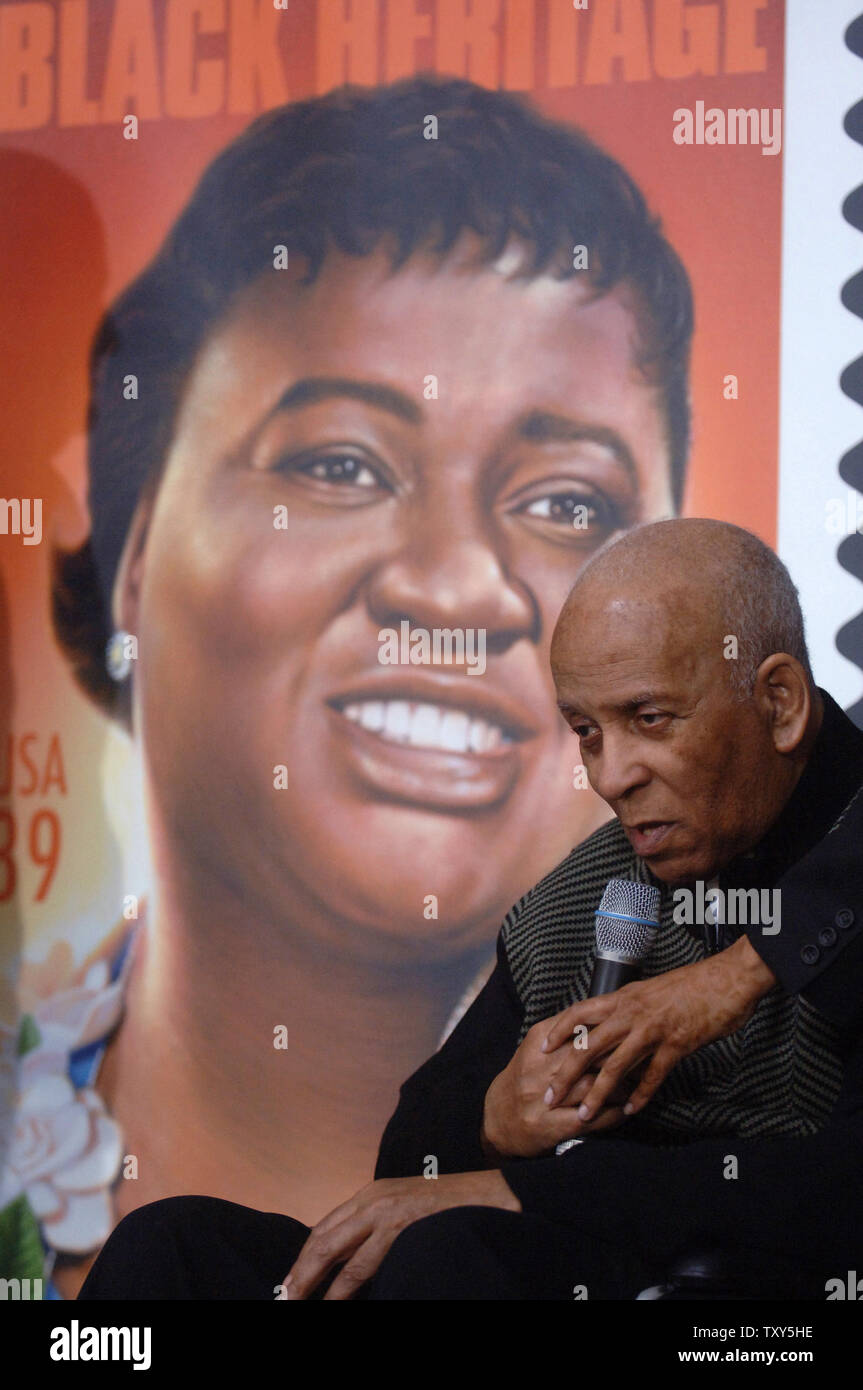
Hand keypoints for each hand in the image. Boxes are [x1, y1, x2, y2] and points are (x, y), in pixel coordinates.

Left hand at [281, 1171, 519, 1299]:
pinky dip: (342, 1288)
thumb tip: (352, 1262)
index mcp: (373, 1193)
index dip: (305, 1256)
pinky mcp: (400, 1228)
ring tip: (295, 1302)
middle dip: (299, 1270)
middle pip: (322, 1237)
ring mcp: (386, 1212)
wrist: (495, 1195)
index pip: (326, 1226)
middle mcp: (373, 1198)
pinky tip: (331, 1302)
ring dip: (311, 1281)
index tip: (291, 1281)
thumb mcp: (408, 1208)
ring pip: (333, 1250)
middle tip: (284, 1297)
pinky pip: (362, 1265)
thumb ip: (379, 1227)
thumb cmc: (454, 1208)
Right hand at [481, 1020, 627, 1161]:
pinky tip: (625, 1112)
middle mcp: (539, 1069)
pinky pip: (589, 1119)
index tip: (631, 1033)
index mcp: (538, 1043)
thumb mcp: (536, 1049)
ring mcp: (544, 1098)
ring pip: (592, 1086)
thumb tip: (600, 1017)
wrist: (497, 1118)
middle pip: (589, 1055)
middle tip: (643, 1058)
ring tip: (636, 1087)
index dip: (609, 1031)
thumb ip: (563, 1032)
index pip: (579, 1029)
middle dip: (620, 1057)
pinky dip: (611, 1115)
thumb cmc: (524, 1079)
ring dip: (619, 1087)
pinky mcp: (549, 1126)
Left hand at [540, 934, 775, 1121]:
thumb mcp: (652, 990)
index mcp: (624, 997)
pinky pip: (652, 1075)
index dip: (558, 1030)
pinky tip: (630, 1111)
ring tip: (582, 1116)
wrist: (728, 977)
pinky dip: (640, 1096)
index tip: (541, 1048)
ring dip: (596, 1094)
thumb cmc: (692, 984)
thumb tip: (616, 1022)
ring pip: (615, 1066)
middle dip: (564, 1073)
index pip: (580, 1012)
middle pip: (588, 1045)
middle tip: (548, 1095)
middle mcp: (632, 1013)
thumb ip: (632, 1008)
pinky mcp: (676, 1045)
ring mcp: (653, 1030)